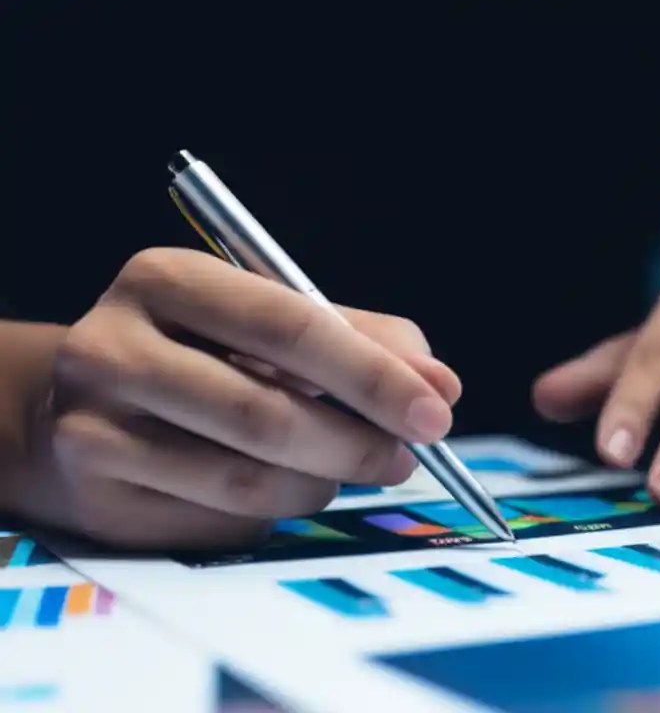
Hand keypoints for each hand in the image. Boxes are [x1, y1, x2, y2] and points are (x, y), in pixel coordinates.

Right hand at [23, 248, 459, 549]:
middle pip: (265, 411)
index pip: (289, 324)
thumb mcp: (275, 324)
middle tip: (409, 457)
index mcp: (169, 278)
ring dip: (322, 482)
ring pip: (245, 476)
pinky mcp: (98, 491)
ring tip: (352, 470)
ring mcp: (95, 424)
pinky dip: (275, 512)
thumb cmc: (204, 355)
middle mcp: (115, 345)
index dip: (372, 373)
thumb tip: (441, 384)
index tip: (436, 410)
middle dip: (357, 441)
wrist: (81, 407)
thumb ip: (363, 340)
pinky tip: (287, 488)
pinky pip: (218, 518)